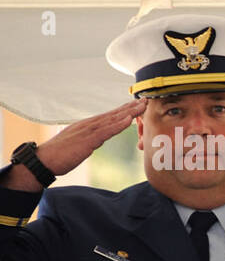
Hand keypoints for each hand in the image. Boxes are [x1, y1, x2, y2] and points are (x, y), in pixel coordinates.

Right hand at [9, 101, 146, 188]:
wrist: (43, 161)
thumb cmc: (59, 155)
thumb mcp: (79, 144)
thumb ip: (91, 139)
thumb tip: (99, 139)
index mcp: (87, 126)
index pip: (109, 116)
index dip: (124, 110)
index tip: (138, 105)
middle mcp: (88, 125)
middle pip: (113, 114)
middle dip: (130, 107)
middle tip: (146, 100)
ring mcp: (87, 131)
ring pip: (112, 119)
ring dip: (129, 112)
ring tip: (142, 106)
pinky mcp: (86, 140)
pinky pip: (105, 131)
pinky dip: (118, 124)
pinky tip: (128, 119)